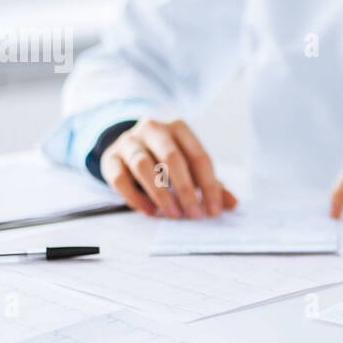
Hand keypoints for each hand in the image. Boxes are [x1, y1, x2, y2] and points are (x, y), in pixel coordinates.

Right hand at [99, 118, 237, 217]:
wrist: (131, 143)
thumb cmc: (167, 157)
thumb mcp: (190, 165)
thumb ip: (210, 184)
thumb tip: (232, 204)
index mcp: (179, 127)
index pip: (199, 156)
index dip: (209, 186)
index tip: (213, 211)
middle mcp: (153, 129)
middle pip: (171, 158)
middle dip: (185, 190)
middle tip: (193, 215)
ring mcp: (129, 141)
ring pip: (143, 166)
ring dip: (161, 194)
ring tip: (174, 214)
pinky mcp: (110, 157)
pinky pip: (120, 178)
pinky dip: (135, 197)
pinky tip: (150, 211)